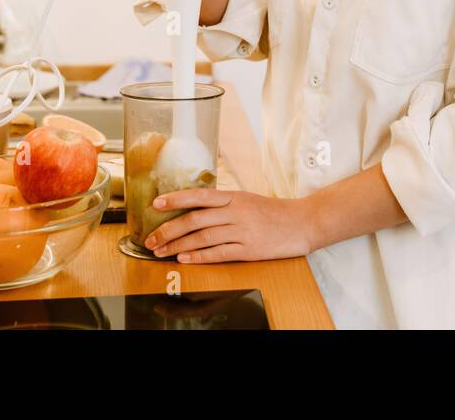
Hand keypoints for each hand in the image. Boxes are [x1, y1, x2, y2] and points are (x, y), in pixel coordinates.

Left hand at [143, 189, 318, 262]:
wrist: (303, 223)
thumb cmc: (274, 212)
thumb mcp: (248, 200)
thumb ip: (224, 204)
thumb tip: (195, 209)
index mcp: (234, 197)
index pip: (199, 195)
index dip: (176, 199)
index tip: (156, 204)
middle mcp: (236, 212)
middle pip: (195, 219)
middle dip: (168, 230)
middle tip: (151, 239)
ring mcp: (242, 231)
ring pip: (202, 238)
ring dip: (178, 245)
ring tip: (161, 251)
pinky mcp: (249, 250)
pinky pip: (218, 253)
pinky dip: (199, 256)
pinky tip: (184, 258)